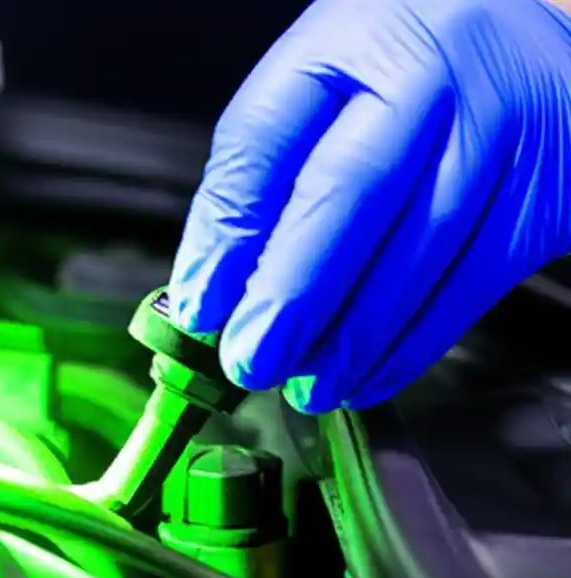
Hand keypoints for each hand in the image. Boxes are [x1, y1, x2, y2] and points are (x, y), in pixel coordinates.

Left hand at [168, 0, 570, 412]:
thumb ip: (265, 173)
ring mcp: (505, 127)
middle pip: (351, 190)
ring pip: (420, 249)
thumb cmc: (409, 70)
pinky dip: (412, 344)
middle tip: (249, 358)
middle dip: (292, 292)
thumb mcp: (324, 87)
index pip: (269, 133)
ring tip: (305, 382)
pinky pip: (474, 284)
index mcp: (356, 38)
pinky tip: (367, 375)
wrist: (533, 40)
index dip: (228, 228)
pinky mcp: (550, 192)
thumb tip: (214, 285)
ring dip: (352, 337)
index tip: (199, 301)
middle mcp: (437, 71)